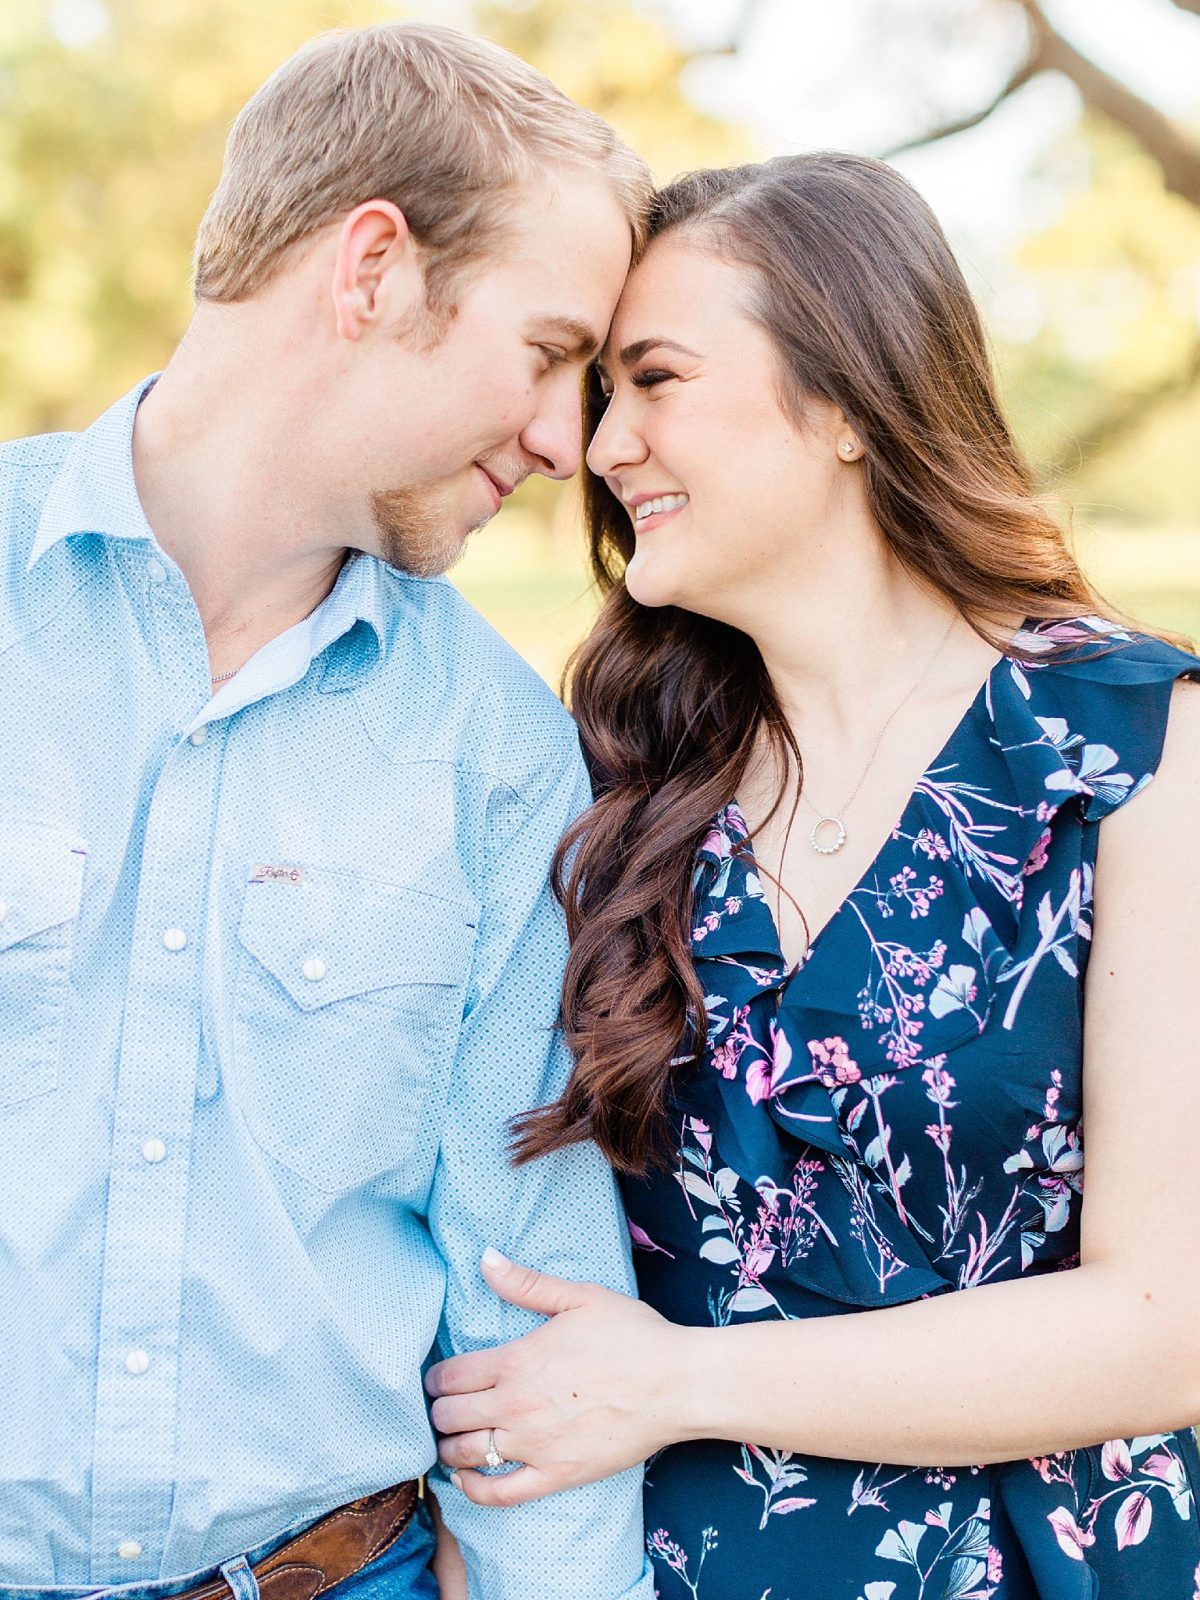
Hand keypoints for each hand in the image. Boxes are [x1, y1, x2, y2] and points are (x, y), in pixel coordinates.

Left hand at [425, 1248, 691, 1505]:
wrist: (676, 1384)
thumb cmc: (632, 1335)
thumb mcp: (579, 1297)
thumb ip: (526, 1283)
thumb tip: (485, 1258)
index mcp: (517, 1360)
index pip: (451, 1376)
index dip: (434, 1379)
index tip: (435, 1380)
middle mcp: (517, 1406)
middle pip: (450, 1416)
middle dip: (438, 1412)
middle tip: (442, 1408)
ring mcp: (534, 1446)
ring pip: (466, 1454)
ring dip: (447, 1447)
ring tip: (450, 1439)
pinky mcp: (556, 1476)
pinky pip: (499, 1494)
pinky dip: (473, 1490)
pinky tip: (467, 1478)